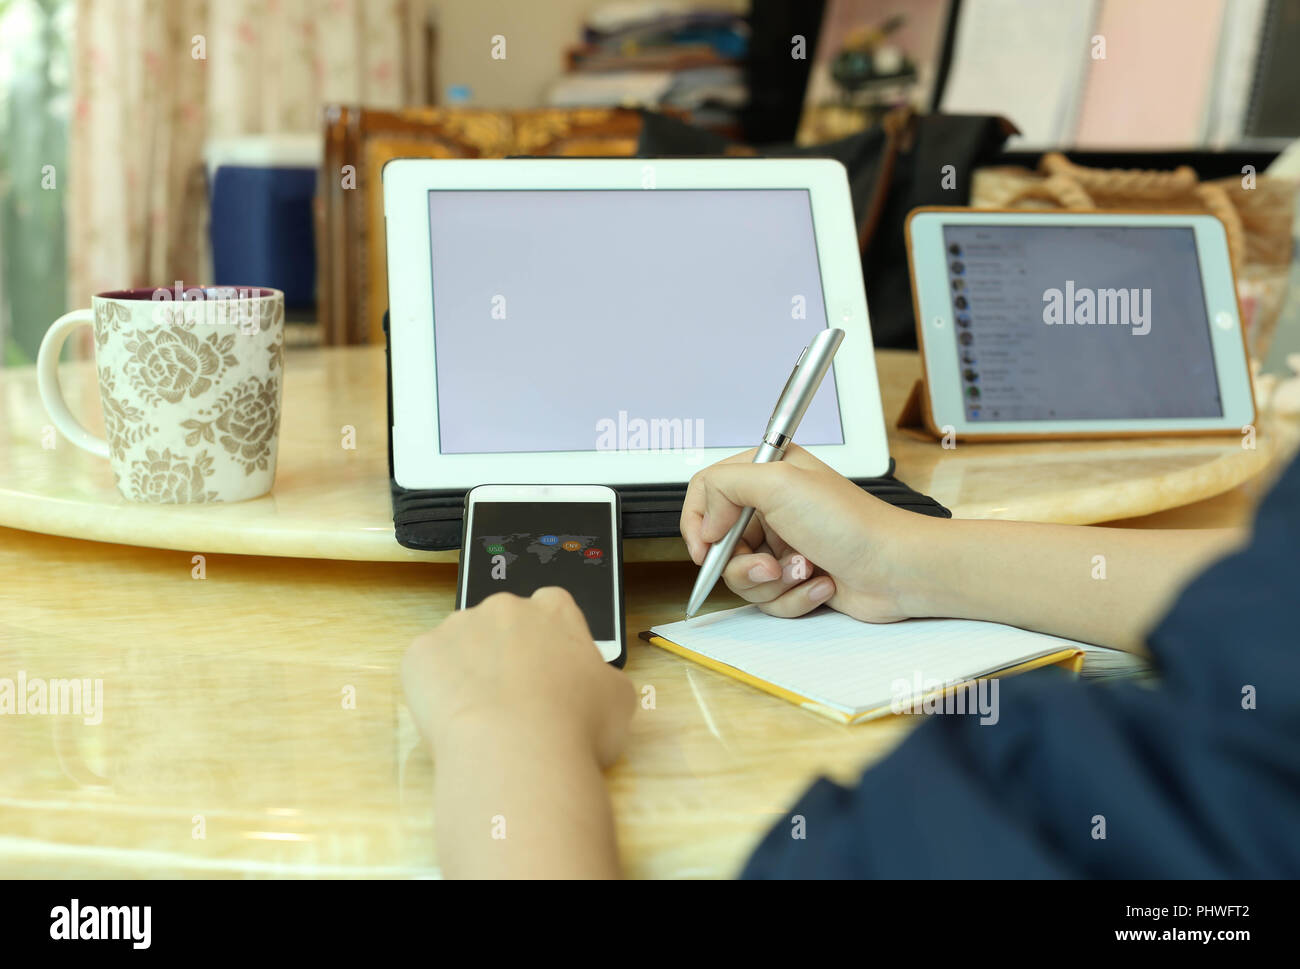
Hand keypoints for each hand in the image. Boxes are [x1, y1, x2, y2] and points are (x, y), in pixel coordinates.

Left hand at [402, 587, 635, 768]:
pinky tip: (453, 721)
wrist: (517, 753)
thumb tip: (592, 685)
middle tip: (514, 701)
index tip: (548, 671)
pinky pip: (425, 667)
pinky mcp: (421, 653)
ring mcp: (458, 626)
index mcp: (554, 610)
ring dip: (467, 671)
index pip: (552, 607)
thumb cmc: (576, 727)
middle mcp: (505, 607)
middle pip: (501, 623)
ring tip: (481, 719)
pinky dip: (434, 690)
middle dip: (504, 654)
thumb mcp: (618, 699)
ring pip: (460, 645)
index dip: (549, 640)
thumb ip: (601, 677)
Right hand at [680, 444, 931, 622]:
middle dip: (743, 563)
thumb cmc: (851, 522)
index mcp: (767, 473)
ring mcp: (784, 544)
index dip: (699, 522)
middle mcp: (773, 507)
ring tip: (805, 570)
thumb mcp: (779, 483)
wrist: (895, 569)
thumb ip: (725, 486)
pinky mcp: (796, 577)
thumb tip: (706, 523)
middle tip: (769, 565)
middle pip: (720, 543)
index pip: (707, 491)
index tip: (706, 547)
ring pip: (742, 576)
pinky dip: (792, 597)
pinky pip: (768, 598)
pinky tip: (821, 583)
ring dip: (773, 582)